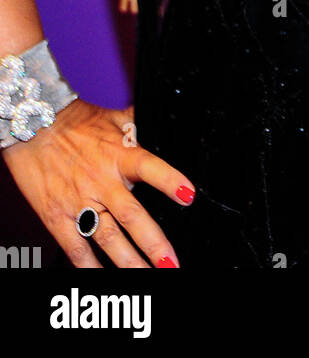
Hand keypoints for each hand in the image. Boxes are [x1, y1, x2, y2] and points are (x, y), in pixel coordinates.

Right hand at [1, 98, 194, 267]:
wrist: (34, 127)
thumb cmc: (74, 122)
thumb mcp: (113, 118)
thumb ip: (139, 125)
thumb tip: (163, 119)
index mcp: (119, 155)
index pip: (149, 167)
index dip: (169, 180)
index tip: (188, 196)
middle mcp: (102, 181)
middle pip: (131, 216)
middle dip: (153, 243)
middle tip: (171, 263)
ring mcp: (79, 202)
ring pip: (107, 238)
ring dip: (129, 261)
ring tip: (147, 277)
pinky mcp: (57, 217)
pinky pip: (76, 247)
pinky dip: (90, 266)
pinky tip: (103, 277)